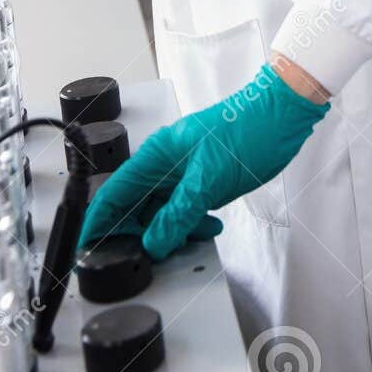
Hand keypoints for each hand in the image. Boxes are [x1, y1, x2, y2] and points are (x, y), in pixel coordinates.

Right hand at [77, 64, 328, 261]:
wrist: (284, 112)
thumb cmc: (249, 129)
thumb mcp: (210, 177)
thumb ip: (179, 212)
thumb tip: (154, 242)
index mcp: (156, 156)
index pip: (114, 193)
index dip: (98, 223)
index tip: (87, 250)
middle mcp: (164, 163)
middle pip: (135, 207)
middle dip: (138, 235)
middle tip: (144, 260)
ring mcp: (183, 171)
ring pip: (161, 211)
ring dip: (170, 231)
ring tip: (186, 242)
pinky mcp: (202, 178)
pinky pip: (185, 209)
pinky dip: (192, 223)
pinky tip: (209, 227)